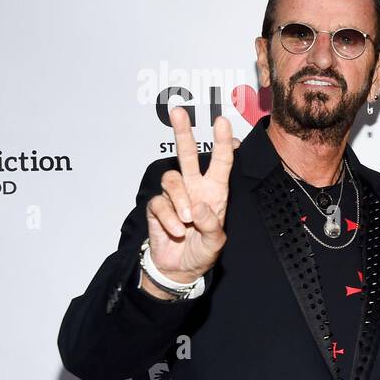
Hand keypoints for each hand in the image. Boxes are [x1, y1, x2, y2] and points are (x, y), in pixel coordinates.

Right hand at [143, 107, 233, 289]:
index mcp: (214, 191)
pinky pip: (159, 203)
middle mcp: (194, 188)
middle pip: (187, 154)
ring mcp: (175, 196)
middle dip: (183, 132)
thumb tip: (198, 206)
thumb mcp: (216, 242)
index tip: (222, 122)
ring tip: (186, 222)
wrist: (180, 268)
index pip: (220, 162)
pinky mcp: (157, 207)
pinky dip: (168, 219)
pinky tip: (176, 231)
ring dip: (179, 200)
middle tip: (179, 111)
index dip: (222, 142)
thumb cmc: (202, 251)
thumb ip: (212, 225)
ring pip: (171, 179)